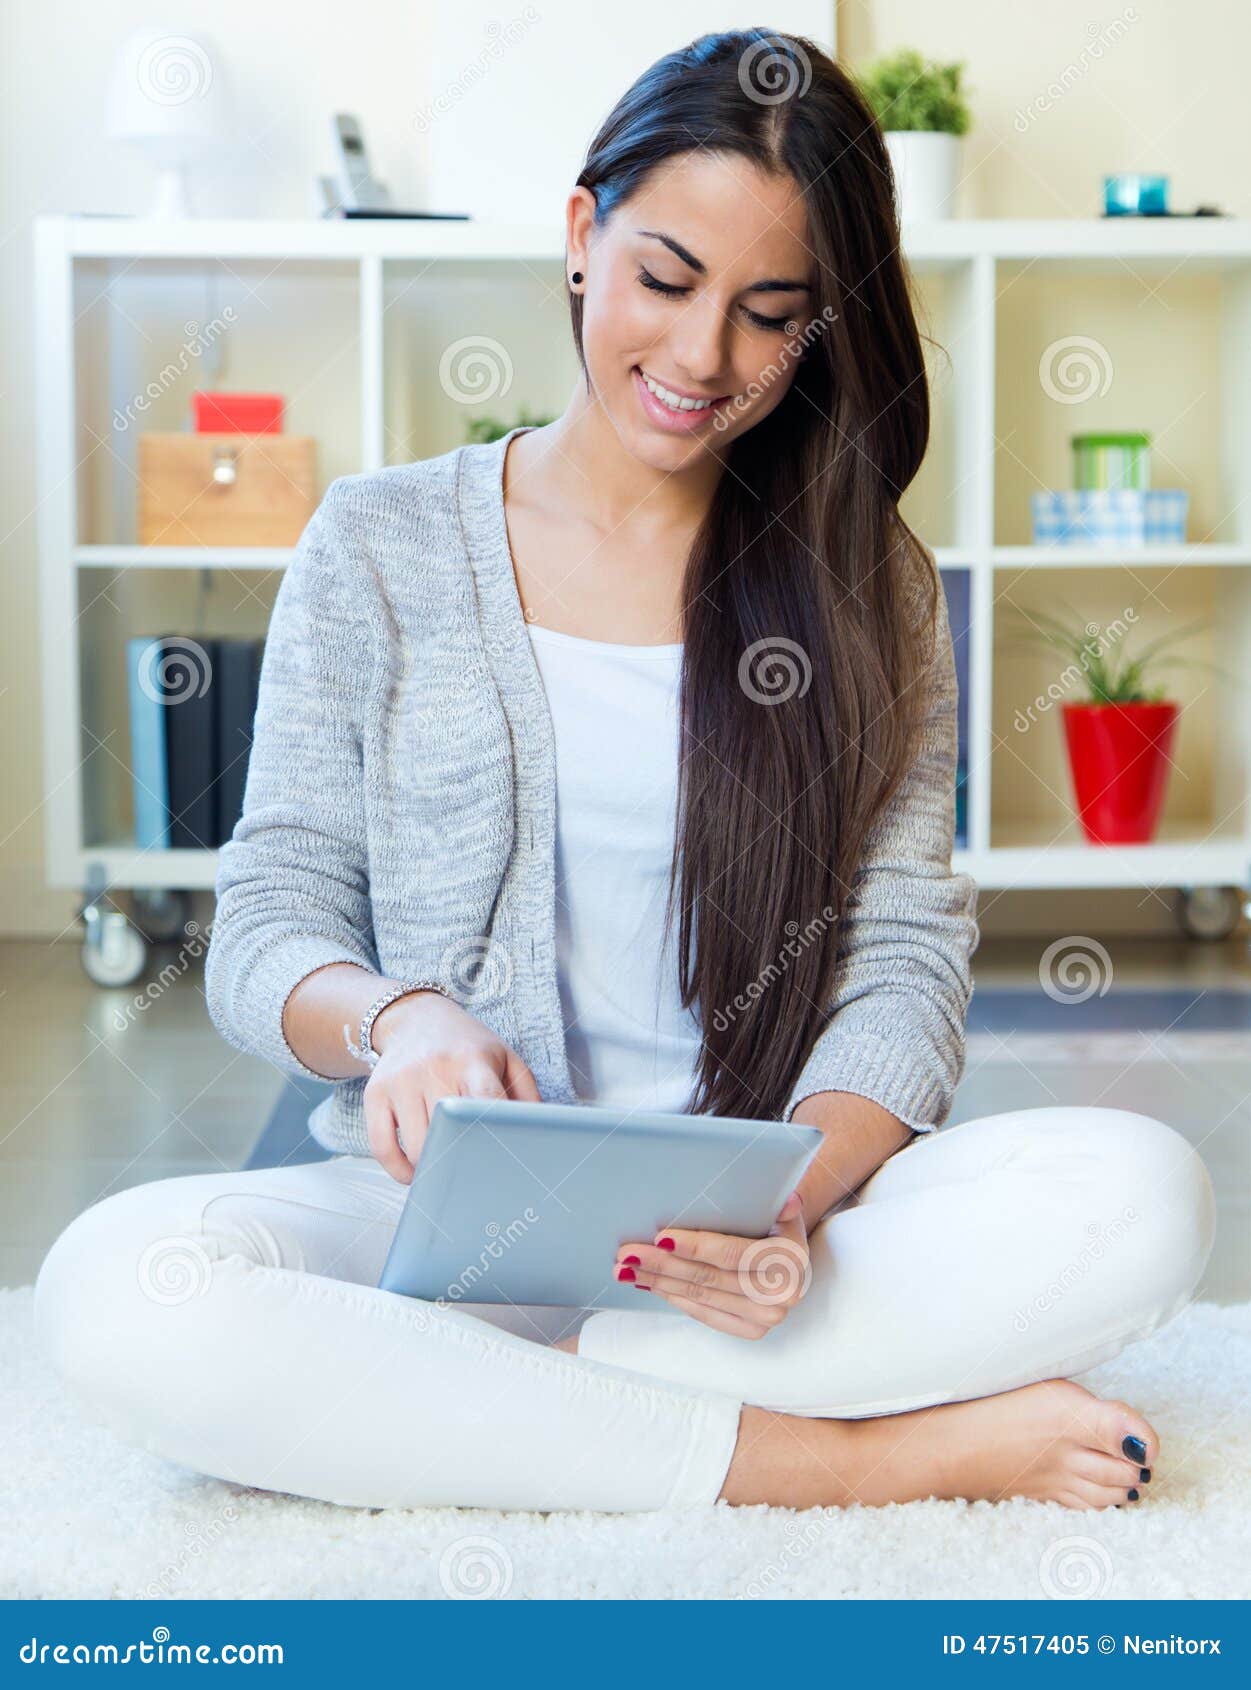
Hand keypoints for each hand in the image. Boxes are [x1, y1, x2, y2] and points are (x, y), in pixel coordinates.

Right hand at [364, 992, 539, 1183]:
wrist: (416, 1017)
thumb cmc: (468, 1046)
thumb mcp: (505, 1058)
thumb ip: (526, 1095)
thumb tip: (539, 1134)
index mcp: (472, 1059)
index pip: (484, 1099)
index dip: (491, 1132)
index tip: (498, 1159)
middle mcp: (434, 1068)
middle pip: (448, 1133)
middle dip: (461, 1161)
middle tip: (472, 1173)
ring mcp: (401, 1081)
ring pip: (416, 1146)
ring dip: (432, 1168)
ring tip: (445, 1169)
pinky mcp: (375, 1093)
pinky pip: (381, 1146)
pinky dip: (398, 1170)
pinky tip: (414, 1173)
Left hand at [613, 1191, 810, 1338]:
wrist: (793, 1260)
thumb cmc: (777, 1226)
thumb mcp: (783, 1210)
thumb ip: (781, 1204)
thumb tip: (787, 1199)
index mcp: (791, 1261)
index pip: (731, 1254)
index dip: (694, 1246)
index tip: (659, 1238)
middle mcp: (782, 1296)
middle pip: (708, 1278)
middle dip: (663, 1265)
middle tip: (627, 1254)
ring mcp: (767, 1318)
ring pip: (701, 1298)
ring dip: (660, 1282)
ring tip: (627, 1269)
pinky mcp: (752, 1331)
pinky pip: (705, 1315)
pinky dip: (674, 1298)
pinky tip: (650, 1285)